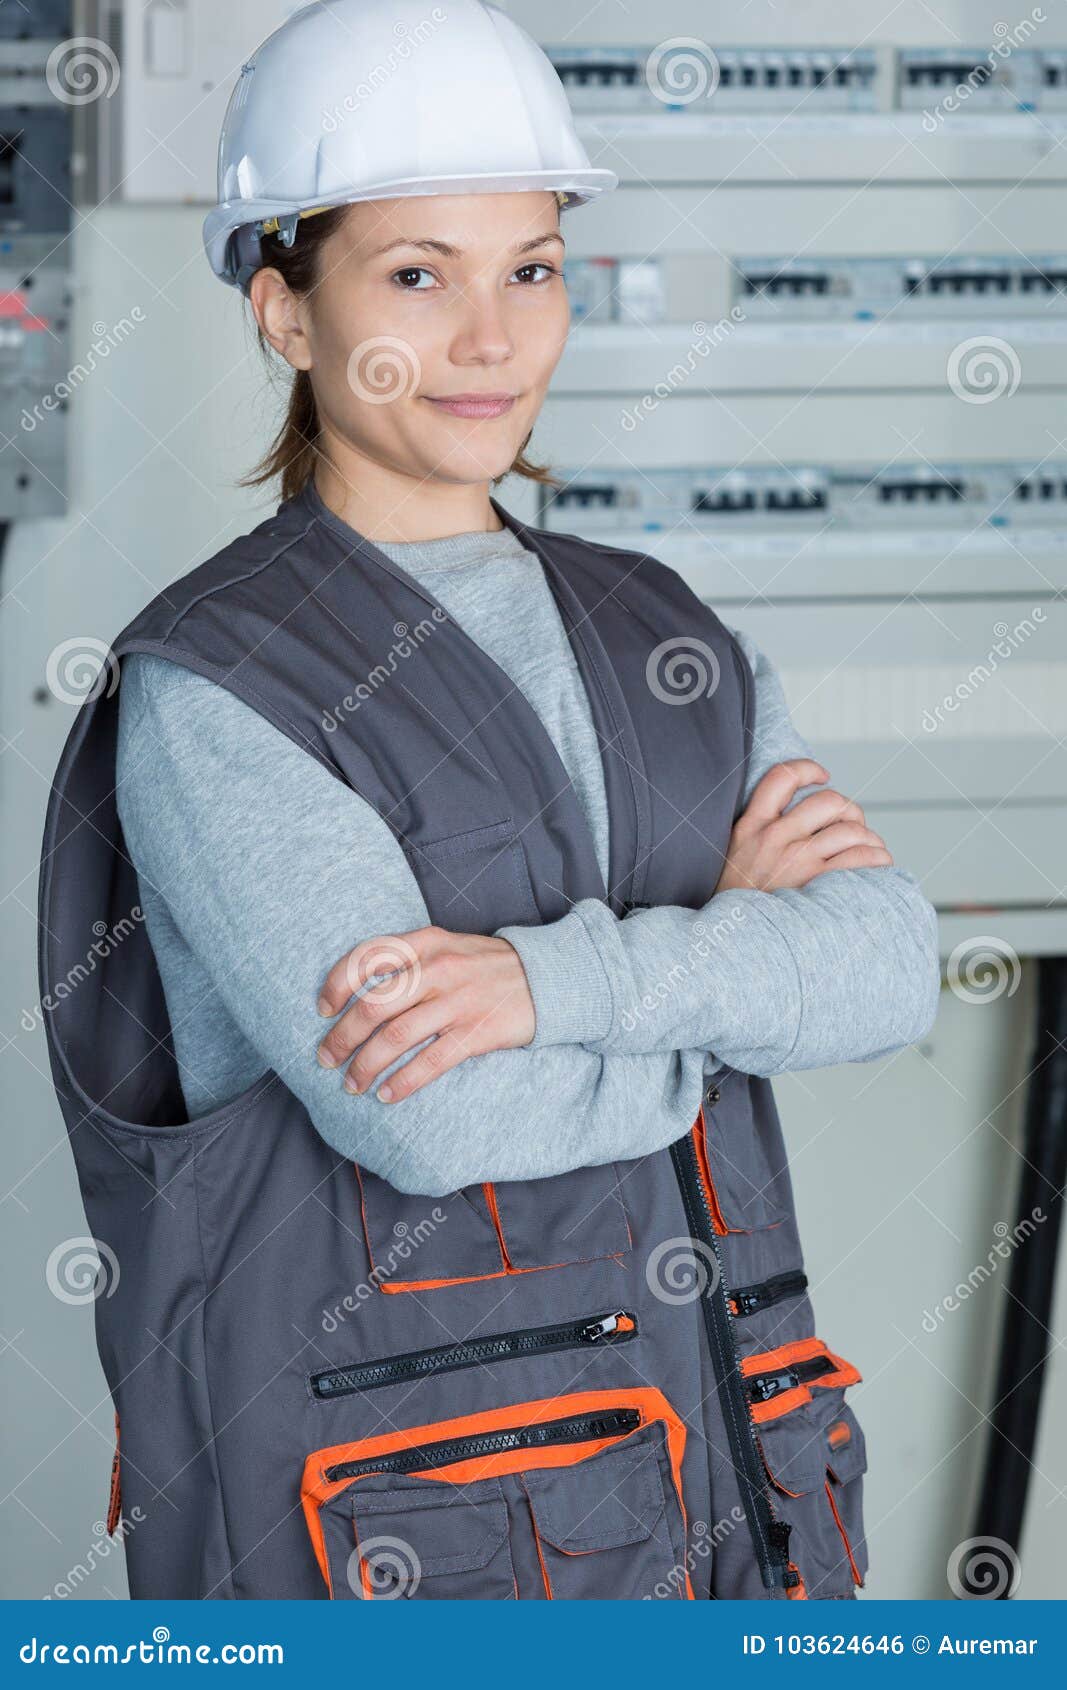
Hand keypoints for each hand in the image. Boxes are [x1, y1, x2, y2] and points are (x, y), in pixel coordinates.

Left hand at [315, 927, 534, 1101]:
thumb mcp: (448, 946)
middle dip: (342, 1037)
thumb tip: (358, 993)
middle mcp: (438, 968)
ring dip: (366, 1066)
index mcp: (427, 942)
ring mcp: (458, 1001)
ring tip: (352, 1085)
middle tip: (327, 1059)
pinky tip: (387, 1095)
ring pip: (395, 1037)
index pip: (366, 958)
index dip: (336, 985)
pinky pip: (430, 1062)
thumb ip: (409, 960)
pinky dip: (402, 1082)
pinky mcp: (476, 1033)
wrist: (548, 978)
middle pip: (374, 1005)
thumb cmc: (487, 966)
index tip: (322, 1010)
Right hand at [716, 758, 892, 893]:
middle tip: (852, 826)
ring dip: (869, 838)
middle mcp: (775, 838)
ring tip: (870, 850)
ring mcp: (798, 861)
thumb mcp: (732, 858)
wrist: (729, 942)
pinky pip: (862, 858)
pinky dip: (878, 858)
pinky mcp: (818, 884)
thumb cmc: (737, 904)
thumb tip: (798, 821)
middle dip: (850, 810)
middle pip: (829, 801)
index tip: (822, 777)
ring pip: (851, 829)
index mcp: (751, 827)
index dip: (808, 769)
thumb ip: (757, 835)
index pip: (781, 778)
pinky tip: (877, 866)